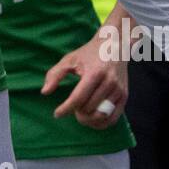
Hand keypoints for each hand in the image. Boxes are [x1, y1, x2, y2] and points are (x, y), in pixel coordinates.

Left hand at [41, 5, 129, 126]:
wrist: (114, 45)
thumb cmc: (89, 53)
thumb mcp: (69, 59)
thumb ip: (55, 74)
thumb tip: (44, 92)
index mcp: (95, 73)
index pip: (78, 98)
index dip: (66, 108)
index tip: (56, 114)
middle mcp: (109, 82)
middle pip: (89, 108)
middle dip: (76, 112)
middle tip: (71, 107)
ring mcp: (119, 90)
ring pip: (100, 115)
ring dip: (88, 119)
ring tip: (80, 113)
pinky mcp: (124, 96)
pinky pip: (113, 118)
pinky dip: (101, 123)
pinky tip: (92, 119)